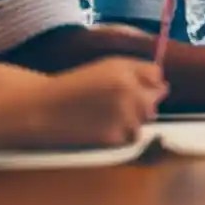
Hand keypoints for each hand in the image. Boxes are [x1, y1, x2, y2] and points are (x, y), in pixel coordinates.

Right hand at [26, 58, 166, 147]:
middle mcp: (128, 91)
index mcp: (124, 69)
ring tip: (107, 115)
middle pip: (156, 98)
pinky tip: (103, 127)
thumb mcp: (105, 67)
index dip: (150, 82)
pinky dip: (122, 133)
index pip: (157, 76)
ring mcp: (123, 115)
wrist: (41, 109)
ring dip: (134, 118)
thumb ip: (136, 71)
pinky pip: (131, 136)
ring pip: (146, 119)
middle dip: (144, 100)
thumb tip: (162, 84)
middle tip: (119, 103)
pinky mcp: (114, 136)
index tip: (139, 86)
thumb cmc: (73, 86)